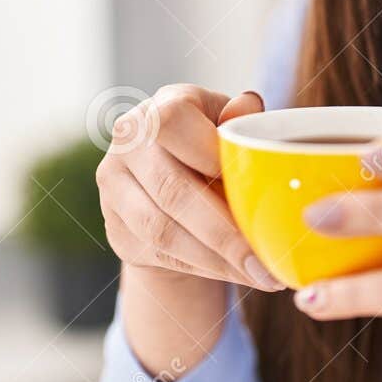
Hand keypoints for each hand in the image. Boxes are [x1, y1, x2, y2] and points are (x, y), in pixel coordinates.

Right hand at [97, 84, 284, 291]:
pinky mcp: (115, 229)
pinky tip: (237, 274)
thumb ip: (240, 119)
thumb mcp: (229, 125)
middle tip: (267, 261)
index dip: (212, 156)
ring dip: (216, 259)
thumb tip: (248, 107)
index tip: (255, 189)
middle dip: (225, 233)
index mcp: (159, 107)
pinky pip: (160, 255)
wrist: (170, 183)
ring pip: (163, 231)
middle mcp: (127, 142)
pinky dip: (204, 268)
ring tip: (260, 274)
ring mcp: (113, 187)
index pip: (174, 124)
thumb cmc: (211, 145)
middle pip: (172, 190)